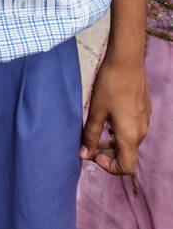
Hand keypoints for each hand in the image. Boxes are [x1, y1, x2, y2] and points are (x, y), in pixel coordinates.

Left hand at [80, 52, 150, 175]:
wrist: (126, 61)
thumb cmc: (110, 85)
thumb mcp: (96, 112)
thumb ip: (90, 136)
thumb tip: (84, 154)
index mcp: (130, 136)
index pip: (126, 167)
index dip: (109, 167)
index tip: (94, 155)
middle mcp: (141, 131)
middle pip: (127, 154)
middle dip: (108, 153)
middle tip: (90, 143)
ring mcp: (144, 120)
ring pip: (129, 140)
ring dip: (113, 141)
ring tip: (96, 129)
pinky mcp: (144, 110)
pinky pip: (133, 128)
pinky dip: (120, 129)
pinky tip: (107, 115)